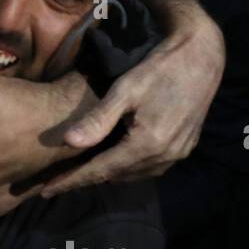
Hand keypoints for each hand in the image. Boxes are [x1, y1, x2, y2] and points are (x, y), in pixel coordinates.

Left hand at [42, 3, 224, 195]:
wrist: (201, 57)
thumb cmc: (159, 69)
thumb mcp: (125, 90)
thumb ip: (98, 119)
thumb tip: (69, 143)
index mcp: (147, 144)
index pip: (101, 171)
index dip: (72, 181)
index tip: (47, 191)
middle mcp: (165, 156)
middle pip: (116, 176)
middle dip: (87, 179)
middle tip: (59, 180)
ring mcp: (178, 154)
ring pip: (134, 175)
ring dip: (109, 174)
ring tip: (82, 172)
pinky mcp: (185, 148)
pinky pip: (151, 168)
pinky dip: (129, 168)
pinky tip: (116, 159)